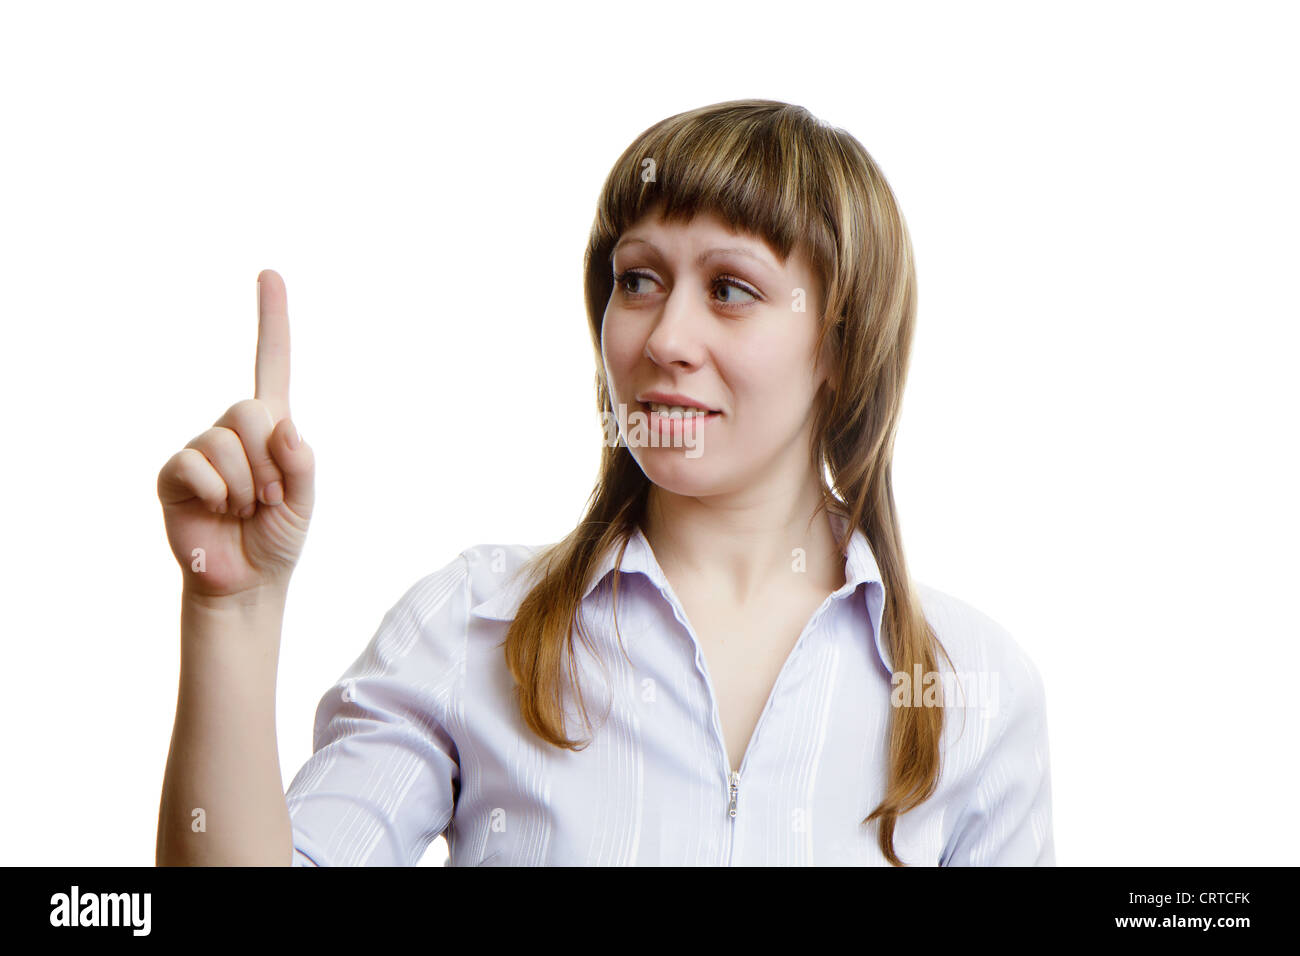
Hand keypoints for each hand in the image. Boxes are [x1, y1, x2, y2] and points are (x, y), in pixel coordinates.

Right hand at [157, 270, 314, 599]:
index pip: (271, 363)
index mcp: (271, 426)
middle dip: (270, 460)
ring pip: (226, 441)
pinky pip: (196, 464)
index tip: (269, 274)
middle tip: (270, 496)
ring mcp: (201, 450)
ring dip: (248, 484)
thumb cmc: (277, 537)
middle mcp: (232, 430)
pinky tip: (218, 511)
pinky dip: (218, 492)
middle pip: (250, 409)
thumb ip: (302, 462)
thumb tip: (283, 425)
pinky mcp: (174, 475)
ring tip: (244, 509)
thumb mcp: (305, 499)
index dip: (272, 320)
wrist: (247, 581)